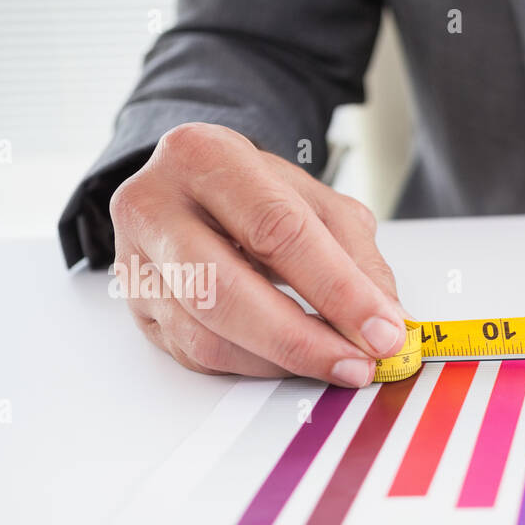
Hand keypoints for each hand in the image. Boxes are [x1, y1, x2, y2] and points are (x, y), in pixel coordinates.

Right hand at [110, 122, 405, 385]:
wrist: (194, 193)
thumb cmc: (258, 196)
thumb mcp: (319, 206)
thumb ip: (358, 260)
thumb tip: (390, 323)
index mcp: (204, 157)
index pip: (277, 230)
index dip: (336, 288)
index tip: (383, 331)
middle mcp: (154, 205)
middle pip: (225, 290)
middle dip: (303, 340)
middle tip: (359, 365)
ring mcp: (135, 261)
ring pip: (206, 335)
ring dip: (281, 362)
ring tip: (334, 365)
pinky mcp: (136, 309)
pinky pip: (196, 355)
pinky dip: (254, 368)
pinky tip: (291, 362)